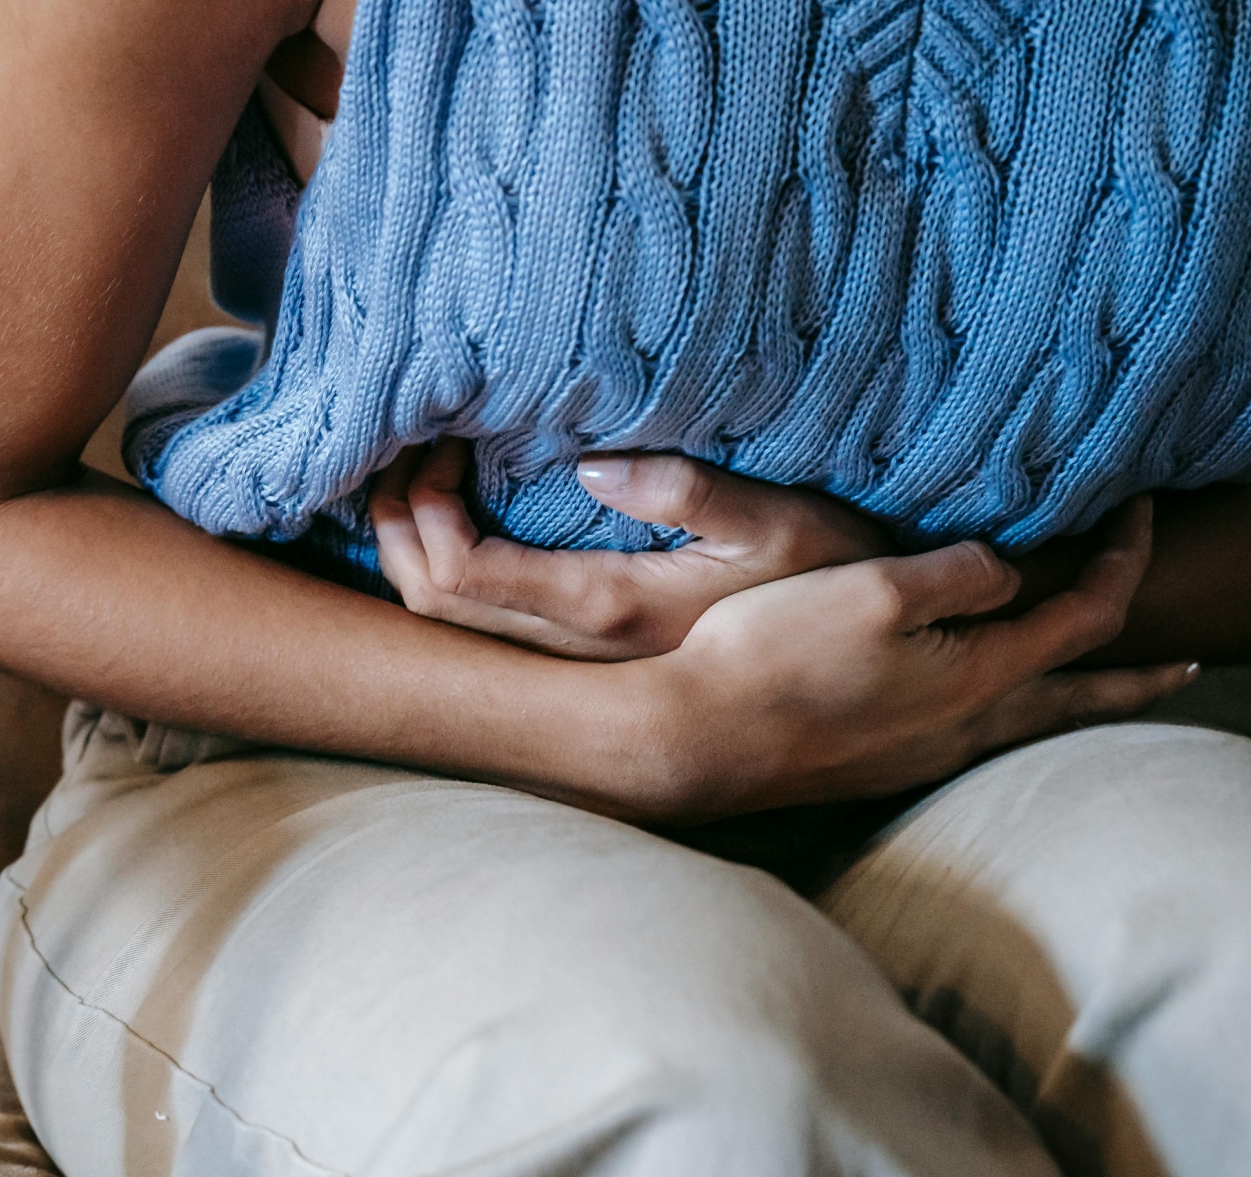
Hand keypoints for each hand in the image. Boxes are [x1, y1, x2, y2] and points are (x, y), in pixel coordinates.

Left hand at [370, 439, 892, 658]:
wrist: (855, 661)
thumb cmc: (831, 578)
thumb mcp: (783, 523)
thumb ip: (691, 492)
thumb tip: (591, 466)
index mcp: (609, 609)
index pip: (463, 576)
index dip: (423, 511)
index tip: (441, 440)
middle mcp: (576, 650)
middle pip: (431, 606)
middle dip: (396, 525)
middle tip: (406, 447)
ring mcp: (576, 660)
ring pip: (447, 624)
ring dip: (412, 549)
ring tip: (418, 476)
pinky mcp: (585, 655)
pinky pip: (480, 624)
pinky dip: (443, 570)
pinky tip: (454, 520)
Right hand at [595, 496, 1198, 819]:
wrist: (694, 740)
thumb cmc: (776, 658)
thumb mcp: (875, 588)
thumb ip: (959, 573)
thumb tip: (1005, 573)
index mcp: (977, 677)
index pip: (1086, 615)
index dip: (1124, 560)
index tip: (1138, 513)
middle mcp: (962, 729)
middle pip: (1077, 700)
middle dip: (1136, 678)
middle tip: (1187, 667)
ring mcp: (917, 757)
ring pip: (1024, 725)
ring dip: (1072, 699)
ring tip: (1093, 689)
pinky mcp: (874, 768)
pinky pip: (970, 737)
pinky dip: (1007, 713)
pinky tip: (978, 710)